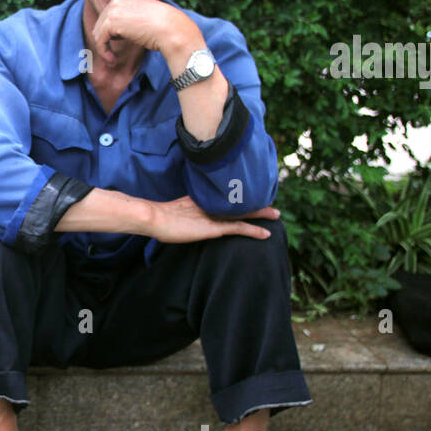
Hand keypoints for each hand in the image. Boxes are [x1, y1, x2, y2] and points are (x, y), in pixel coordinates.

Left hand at [92, 0, 195, 65]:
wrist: (171, 28)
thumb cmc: (162, 26)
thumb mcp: (142, 16)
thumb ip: (128, 17)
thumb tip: (113, 32)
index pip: (109, 12)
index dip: (112, 29)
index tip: (118, 42)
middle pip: (101, 21)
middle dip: (107, 38)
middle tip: (114, 52)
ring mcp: (114, 8)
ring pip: (98, 31)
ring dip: (104, 47)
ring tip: (112, 58)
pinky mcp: (111, 21)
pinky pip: (100, 40)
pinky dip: (103, 52)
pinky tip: (112, 60)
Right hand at [149, 196, 279, 243]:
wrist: (154, 218)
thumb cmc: (157, 219)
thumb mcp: (170, 213)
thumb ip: (178, 211)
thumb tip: (173, 214)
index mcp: (199, 201)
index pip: (222, 199)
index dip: (236, 199)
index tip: (247, 196)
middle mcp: (210, 206)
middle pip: (236, 203)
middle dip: (253, 202)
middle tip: (269, 201)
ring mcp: (213, 216)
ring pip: (242, 213)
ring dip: (260, 214)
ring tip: (275, 214)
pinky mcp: (215, 227)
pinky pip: (239, 228)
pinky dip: (253, 231)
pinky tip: (266, 234)